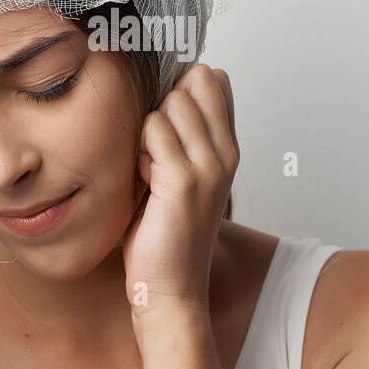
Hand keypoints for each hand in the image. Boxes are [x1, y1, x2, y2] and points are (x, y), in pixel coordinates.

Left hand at [120, 64, 238, 330]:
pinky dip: (140, 149)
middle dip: (162, 107)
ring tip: (149, 169)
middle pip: (193, 83)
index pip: (217, 79)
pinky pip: (155, 130)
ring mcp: (209, 166)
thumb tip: (167, 89)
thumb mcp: (181, 174)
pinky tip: (143, 179)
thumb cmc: (165, 233)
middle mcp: (226, 153)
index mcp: (228, 149)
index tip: (165, 121)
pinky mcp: (184, 181)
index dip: (181, 87)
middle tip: (154, 152)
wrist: (169, 289)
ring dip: (149, 130)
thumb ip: (181, 135)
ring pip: (172, 103)